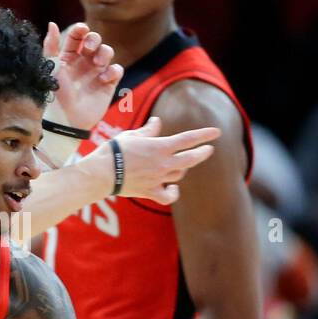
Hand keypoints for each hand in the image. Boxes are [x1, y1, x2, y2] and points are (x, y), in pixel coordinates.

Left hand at [42, 22, 123, 132]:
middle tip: (88, 48)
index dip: (80, 30)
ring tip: (97, 64)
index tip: (81, 30)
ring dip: (104, 53)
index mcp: (68, 56)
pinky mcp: (108, 84)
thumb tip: (51, 23)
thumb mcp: (51, 68)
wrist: (66, 120)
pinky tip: (103, 80)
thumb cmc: (55, 94)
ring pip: (107, 52)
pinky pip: (117, 70)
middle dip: (94, 39)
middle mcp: (83, 62)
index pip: (77, 37)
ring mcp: (97, 72)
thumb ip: (51, 46)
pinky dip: (112, 71)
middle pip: (95, 40)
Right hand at [103, 115, 220, 204]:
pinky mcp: (150, 191)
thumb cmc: (113, 151)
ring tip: (181, 164)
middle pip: (191, 158)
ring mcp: (158, 179)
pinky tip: (173, 188)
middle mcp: (163, 163)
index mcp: (160, 146)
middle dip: (202, 153)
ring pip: (179, 174)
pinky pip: (168, 196)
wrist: (101, 174)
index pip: (188, 139)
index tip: (216, 132)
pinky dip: (173, 193)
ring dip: (182, 169)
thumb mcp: (131, 135)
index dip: (204, 135)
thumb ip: (148, 131)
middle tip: (209, 149)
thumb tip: (158, 122)